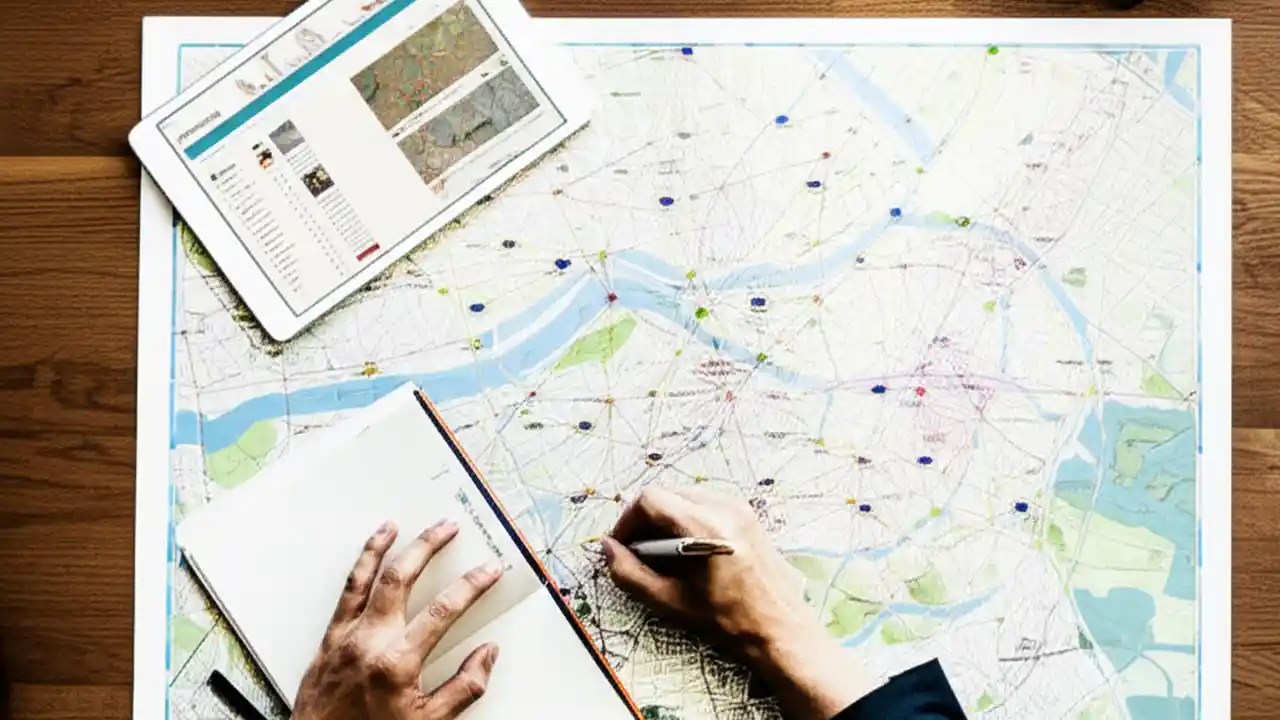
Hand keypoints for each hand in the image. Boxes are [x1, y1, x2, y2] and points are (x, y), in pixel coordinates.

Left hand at [293, 520, 503, 719]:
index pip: (443, 611)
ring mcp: (346, 637)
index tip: (489, 571)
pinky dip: (358, 570)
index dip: (471, 586)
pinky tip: (366, 557)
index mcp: (397, 663)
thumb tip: (486, 655)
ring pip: (366, 578)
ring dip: (384, 547)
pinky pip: (345, 594)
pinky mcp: (329, 639)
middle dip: (429, 546)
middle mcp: (369, 642)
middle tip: (447, 528)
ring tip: (396, 526)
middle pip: (402, 578)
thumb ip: (464, 688)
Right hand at [602, 487, 874, 719]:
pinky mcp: (747, 514)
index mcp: (705, 527)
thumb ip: (630, 573)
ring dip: (664, 517)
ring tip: (659, 551)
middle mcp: (724, 508)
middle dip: (644, 518)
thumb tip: (607, 549)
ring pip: (684, 495)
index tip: (621, 544)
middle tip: (636, 549)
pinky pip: (704, 502)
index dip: (627, 521)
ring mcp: (739, 508)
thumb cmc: (729, 621)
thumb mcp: (671, 601)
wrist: (780, 629)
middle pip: (666, 493)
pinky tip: (684, 547)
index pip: (650, 500)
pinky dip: (686, 517)